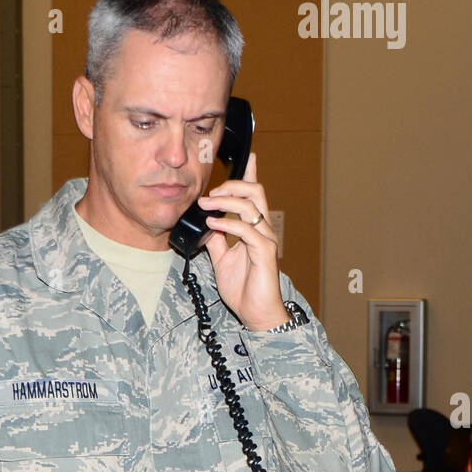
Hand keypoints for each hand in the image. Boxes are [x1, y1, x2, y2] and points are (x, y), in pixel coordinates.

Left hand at [197, 152, 290, 331]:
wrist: (256, 313)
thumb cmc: (244, 289)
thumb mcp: (222, 260)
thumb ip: (217, 240)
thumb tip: (207, 224)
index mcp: (255, 229)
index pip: (254, 196)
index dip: (251, 174)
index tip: (248, 157)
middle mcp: (263, 230)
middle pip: (255, 192)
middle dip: (232, 185)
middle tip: (209, 192)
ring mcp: (266, 240)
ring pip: (251, 206)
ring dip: (225, 201)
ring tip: (206, 204)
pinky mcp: (265, 253)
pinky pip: (247, 230)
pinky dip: (228, 224)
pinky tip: (214, 224)